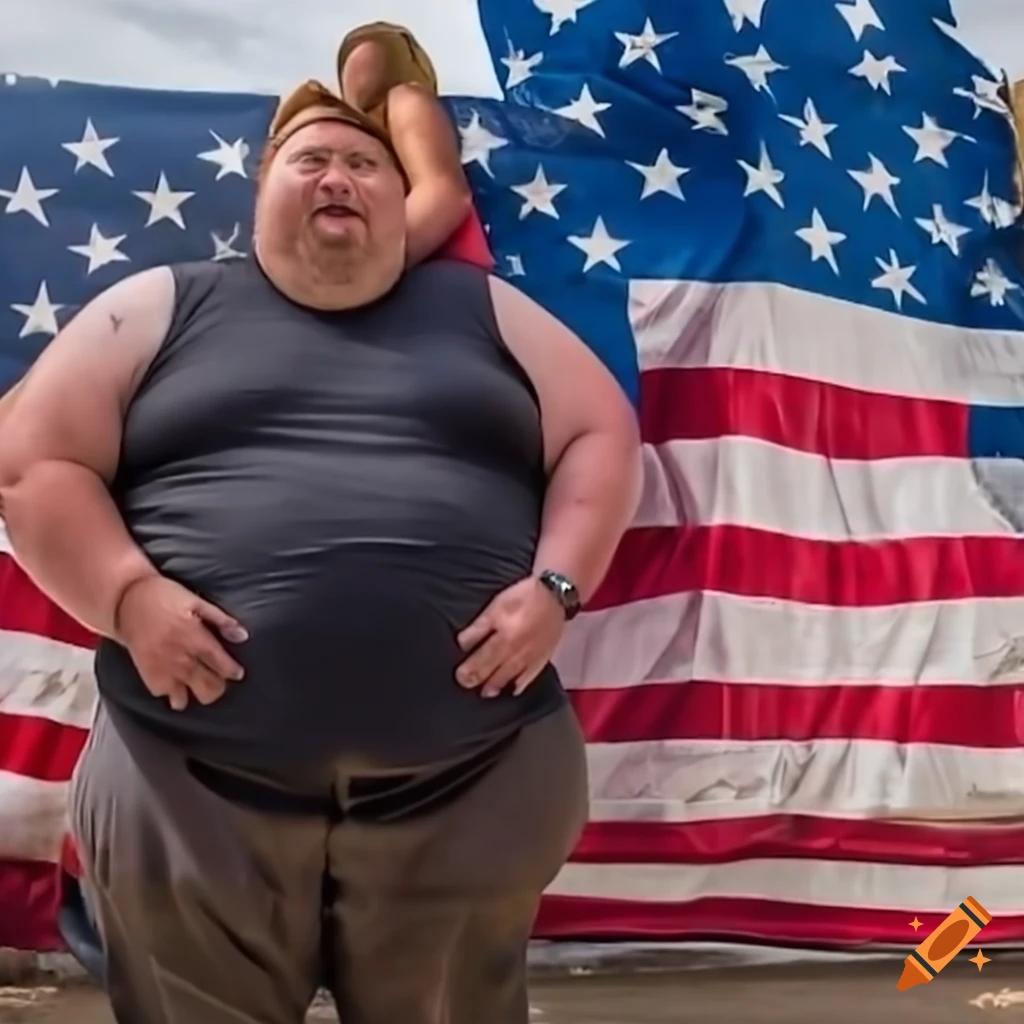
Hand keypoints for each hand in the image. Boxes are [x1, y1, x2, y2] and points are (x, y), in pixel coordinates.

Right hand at [114, 575, 248, 711]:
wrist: (127, 601)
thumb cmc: (164, 597)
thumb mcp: (197, 601)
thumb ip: (221, 620)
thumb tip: (242, 636)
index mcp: (196, 639)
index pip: (222, 667)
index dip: (233, 672)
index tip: (237, 672)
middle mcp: (181, 659)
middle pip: (209, 689)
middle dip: (218, 686)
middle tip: (218, 677)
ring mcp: (163, 670)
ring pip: (187, 699)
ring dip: (195, 693)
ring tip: (198, 682)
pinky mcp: (148, 675)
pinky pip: (165, 695)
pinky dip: (173, 692)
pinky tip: (178, 682)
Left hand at [455, 576, 565, 697]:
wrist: (555, 595)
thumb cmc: (524, 597)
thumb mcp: (496, 606)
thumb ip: (480, 627)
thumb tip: (463, 643)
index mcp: (502, 638)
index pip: (480, 657)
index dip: (468, 666)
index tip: (459, 674)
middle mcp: (515, 652)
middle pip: (493, 670)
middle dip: (478, 679)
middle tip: (466, 684)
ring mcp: (530, 657)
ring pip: (510, 676)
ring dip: (497, 685)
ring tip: (487, 693)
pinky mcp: (543, 657)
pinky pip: (530, 676)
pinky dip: (521, 684)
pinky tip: (515, 690)